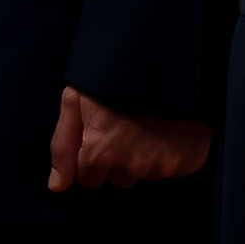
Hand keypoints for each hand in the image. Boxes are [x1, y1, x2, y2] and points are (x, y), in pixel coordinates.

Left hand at [43, 87, 209, 191]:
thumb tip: (57, 184)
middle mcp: (131, 166)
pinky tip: (164, 130)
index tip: (99, 135)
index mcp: (100, 153)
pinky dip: (168, 153)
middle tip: (123, 125)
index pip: (88, 178)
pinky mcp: (187, 162)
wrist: (165, 59)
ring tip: (144, 123)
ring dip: (142, 156)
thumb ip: (63, 145)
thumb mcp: (76, 100)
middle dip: (117, 159)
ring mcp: (162, 166)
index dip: (91, 156)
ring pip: (144, 174)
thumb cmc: (115, 76)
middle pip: (117, 179)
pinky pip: (172, 169)